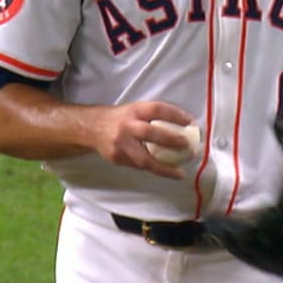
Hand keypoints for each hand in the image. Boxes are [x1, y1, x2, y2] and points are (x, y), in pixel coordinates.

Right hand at [75, 100, 194, 179]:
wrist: (92, 128)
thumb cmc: (120, 119)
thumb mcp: (135, 110)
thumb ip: (153, 116)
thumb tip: (183, 126)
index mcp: (134, 111)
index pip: (157, 109)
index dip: (175, 114)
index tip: (190, 121)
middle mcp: (127, 127)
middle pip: (150, 133)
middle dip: (170, 140)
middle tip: (187, 146)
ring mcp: (121, 145)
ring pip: (144, 159)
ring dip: (164, 168)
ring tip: (180, 173)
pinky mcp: (117, 159)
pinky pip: (139, 166)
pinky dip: (154, 170)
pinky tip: (167, 173)